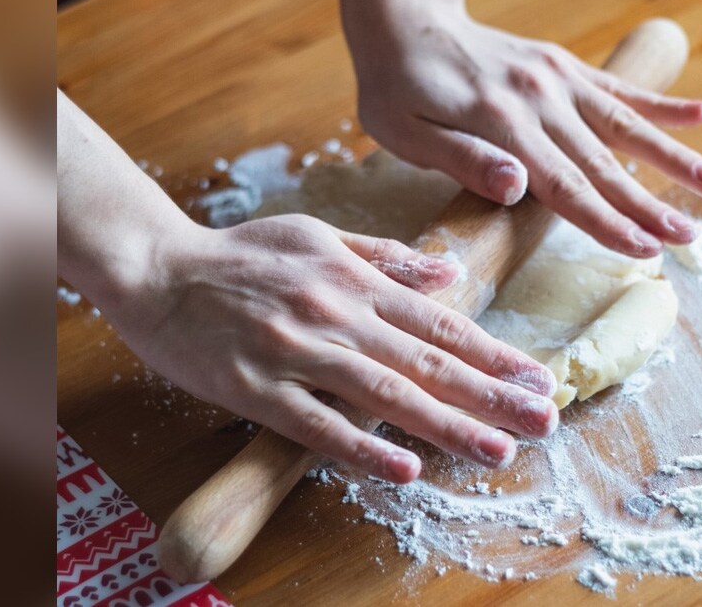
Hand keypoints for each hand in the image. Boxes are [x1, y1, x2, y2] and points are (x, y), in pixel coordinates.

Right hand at [101, 214, 559, 483]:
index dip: (492, 352)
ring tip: (497, 449)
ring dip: (446, 423)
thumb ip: (385, 257)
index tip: (536, 376)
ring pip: (383, 392)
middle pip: (425, 360)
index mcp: (353, 277)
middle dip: (491, 392)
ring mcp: (296, 351)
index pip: (437, 321)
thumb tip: (448, 271)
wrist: (156, 268)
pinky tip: (405, 467)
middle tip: (544, 418)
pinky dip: (363, 446)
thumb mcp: (317, 234)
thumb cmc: (240, 254)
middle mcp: (335, 312)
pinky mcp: (256, 388)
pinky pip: (317, 424)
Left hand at [339, 0, 701, 257]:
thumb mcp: (404, 131)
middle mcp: (539, 99)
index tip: (644, 249)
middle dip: (647, 205)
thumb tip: (518, 187)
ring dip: (672, 156)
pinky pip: (616, 86)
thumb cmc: (396, 88)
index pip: (563, 184)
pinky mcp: (561, 67)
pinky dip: (660, 101)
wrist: (405, 22)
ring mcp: (556, 79)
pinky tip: (701, 113)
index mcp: (501, 123)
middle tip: (688, 239)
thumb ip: (461, 158)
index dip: (605, 220)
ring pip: (624, 123)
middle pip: (602, 162)